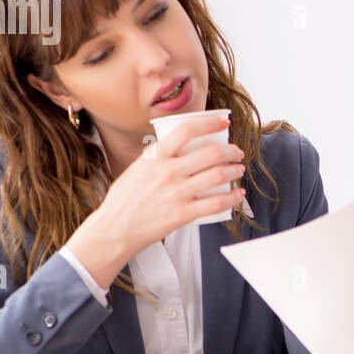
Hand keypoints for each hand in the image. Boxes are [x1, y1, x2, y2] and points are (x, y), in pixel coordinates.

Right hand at [65, 114, 244, 287]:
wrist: (114, 229)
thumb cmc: (123, 201)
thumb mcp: (137, 168)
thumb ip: (157, 157)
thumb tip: (177, 146)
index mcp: (155, 157)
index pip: (187, 130)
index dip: (209, 124)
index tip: (222, 123)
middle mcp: (168, 172)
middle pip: (211, 153)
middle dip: (231, 150)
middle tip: (236, 152)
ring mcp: (177, 193)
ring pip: (218, 175)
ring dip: (235, 170)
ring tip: (238, 170)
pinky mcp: (183, 214)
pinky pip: (216, 203)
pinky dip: (232, 198)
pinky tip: (237, 195)